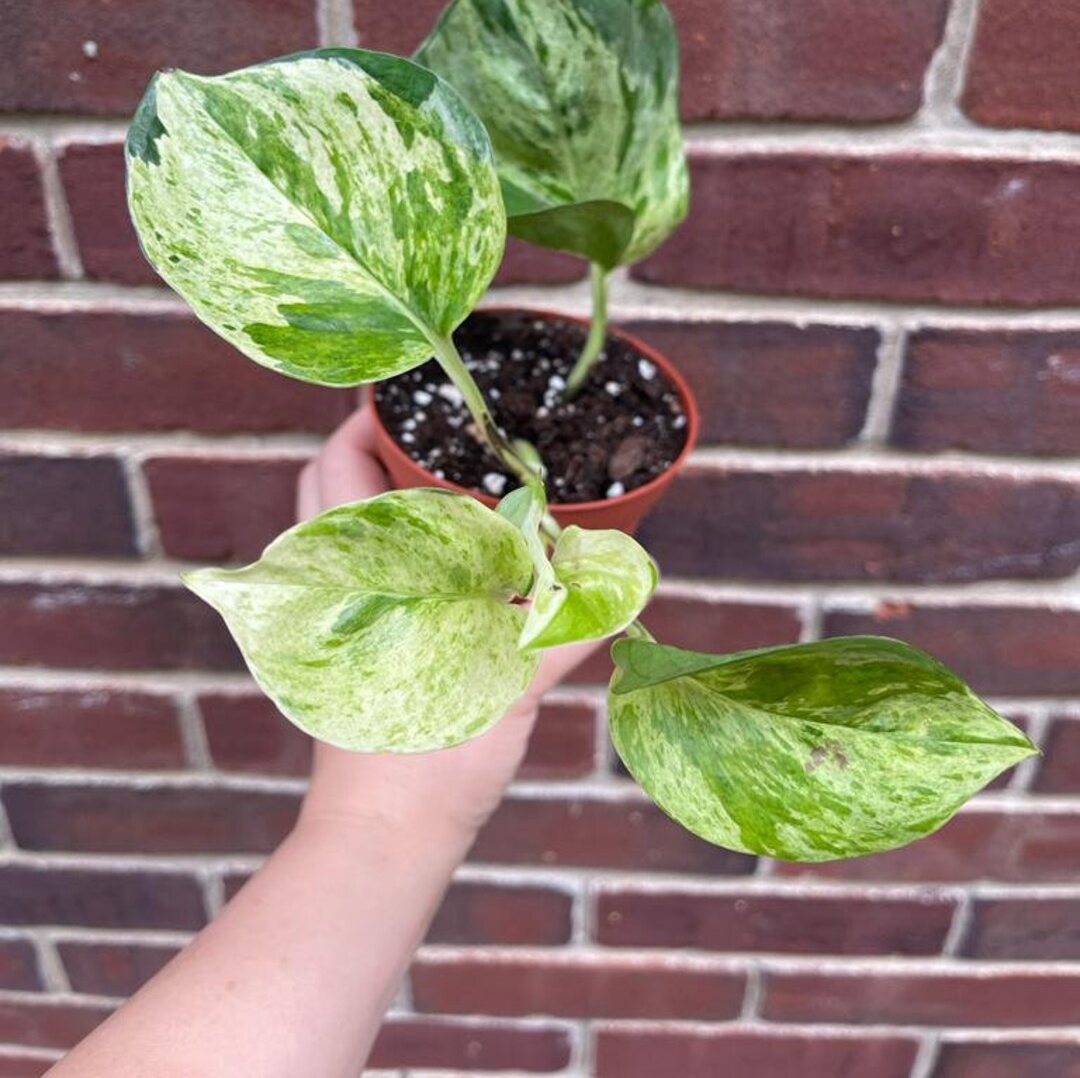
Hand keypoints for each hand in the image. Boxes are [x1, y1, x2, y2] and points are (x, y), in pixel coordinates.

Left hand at [296, 404, 599, 844]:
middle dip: (367, 453)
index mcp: (357, 586)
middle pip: (325, 495)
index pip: (334, 479)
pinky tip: (442, 560)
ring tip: (440, 484)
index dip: (362, 430)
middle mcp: (332, 596)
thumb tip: (621, 595)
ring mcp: (333, 625)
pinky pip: (354, 579)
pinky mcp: (347, 656)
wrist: (385, 841)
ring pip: (335, 537)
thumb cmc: (430, 769)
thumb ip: (559, 637)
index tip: (406, 401)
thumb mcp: (505, 693)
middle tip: (430, 434)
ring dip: (373, 501)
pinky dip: (386, 552)